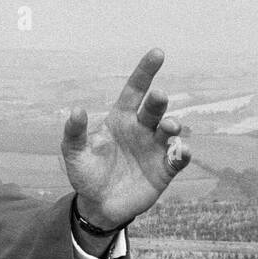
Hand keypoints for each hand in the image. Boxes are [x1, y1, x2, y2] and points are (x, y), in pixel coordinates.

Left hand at [62, 48, 190, 228]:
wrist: (98, 206)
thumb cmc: (86, 174)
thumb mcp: (74, 154)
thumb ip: (74, 133)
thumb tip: (76, 110)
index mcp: (121, 119)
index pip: (135, 90)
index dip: (146, 71)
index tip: (158, 52)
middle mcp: (141, 129)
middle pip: (154, 109)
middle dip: (158, 101)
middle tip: (158, 96)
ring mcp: (154, 149)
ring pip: (170, 130)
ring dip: (173, 126)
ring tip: (170, 126)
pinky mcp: (164, 170)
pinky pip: (178, 159)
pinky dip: (183, 153)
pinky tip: (182, 150)